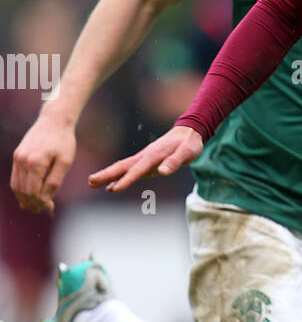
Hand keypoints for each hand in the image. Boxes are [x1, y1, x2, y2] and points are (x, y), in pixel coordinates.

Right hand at [11, 114, 76, 213]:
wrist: (54, 120)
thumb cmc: (64, 141)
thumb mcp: (65, 162)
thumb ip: (55, 181)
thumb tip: (46, 199)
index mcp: (35, 162)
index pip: (34, 192)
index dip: (42, 204)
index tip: (51, 209)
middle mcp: (22, 160)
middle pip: (23, 191)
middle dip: (33, 204)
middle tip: (44, 211)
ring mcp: (17, 158)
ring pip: (16, 186)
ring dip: (24, 199)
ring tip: (35, 207)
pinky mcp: (17, 156)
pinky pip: (15, 177)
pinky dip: (20, 189)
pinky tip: (28, 195)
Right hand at [89, 125, 203, 193]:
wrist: (189, 131)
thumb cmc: (190, 144)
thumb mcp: (188, 152)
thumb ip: (175, 162)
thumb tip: (162, 172)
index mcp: (154, 155)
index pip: (138, 170)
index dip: (126, 180)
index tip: (113, 190)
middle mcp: (146, 156)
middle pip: (123, 166)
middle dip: (107, 175)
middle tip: (90, 182)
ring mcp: (144, 159)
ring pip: (124, 167)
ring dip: (109, 176)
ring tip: (93, 184)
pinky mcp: (146, 162)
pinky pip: (130, 170)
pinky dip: (120, 177)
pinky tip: (112, 186)